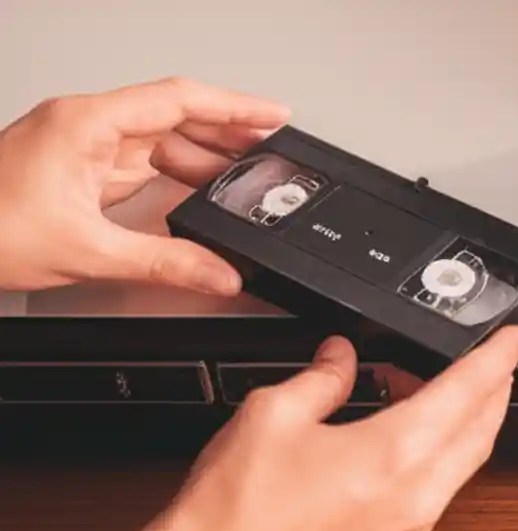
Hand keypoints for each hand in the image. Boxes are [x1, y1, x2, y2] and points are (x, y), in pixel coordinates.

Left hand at [0, 77, 289, 293]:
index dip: (234, 107)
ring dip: (202, 159)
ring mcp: (79, 147)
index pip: (178, 100)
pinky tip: (197, 197)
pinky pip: (138, 165)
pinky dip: (173, 178)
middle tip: (272, 153)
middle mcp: (84, 126)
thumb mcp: (88, 252)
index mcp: (86, 123)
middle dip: (226, 135)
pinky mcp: (75, 171)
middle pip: (173, 118)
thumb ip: (166, 264)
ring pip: (158, 142)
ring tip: (245, 180)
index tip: (273, 115)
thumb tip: (220, 274)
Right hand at [159, 326, 517, 530]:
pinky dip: (436, 460)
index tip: (516, 338)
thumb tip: (343, 358)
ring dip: (462, 425)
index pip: (470, 391)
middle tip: (484, 362)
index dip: (498, 357)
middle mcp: (416, 497)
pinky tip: (403, 443)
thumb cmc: (235, 508)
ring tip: (427, 393)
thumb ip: (323, 377)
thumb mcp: (274, 412)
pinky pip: (437, 495)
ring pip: (463, 465)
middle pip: (481, 430)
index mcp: (395, 454)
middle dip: (491, 390)